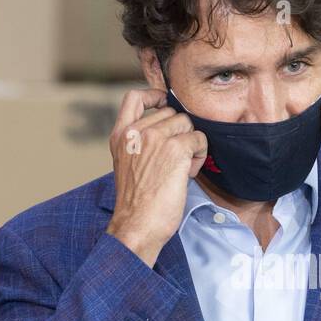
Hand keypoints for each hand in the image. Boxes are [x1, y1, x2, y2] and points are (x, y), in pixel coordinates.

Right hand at [105, 88, 208, 266]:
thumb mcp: (127, 165)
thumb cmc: (136, 204)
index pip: (134, 97)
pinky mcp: (175, 148)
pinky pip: (199, 139)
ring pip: (187, 124)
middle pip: (171, 113)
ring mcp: (155, 137)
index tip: (164, 102)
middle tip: (173, 161)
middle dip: (178, 134)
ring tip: (180, 169)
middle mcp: (136, 132)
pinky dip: (199, 156)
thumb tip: (169, 129)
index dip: (153, 95)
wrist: (137, 225)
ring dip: (190, 145)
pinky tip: (187, 174)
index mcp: (120, 135)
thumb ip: (140, 143)